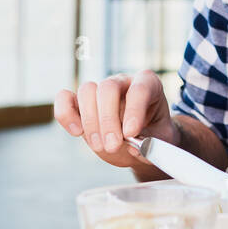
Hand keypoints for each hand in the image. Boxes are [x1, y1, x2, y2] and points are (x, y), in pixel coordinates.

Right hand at [54, 68, 177, 168]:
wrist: (141, 141)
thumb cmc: (154, 135)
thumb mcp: (162, 140)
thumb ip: (152, 143)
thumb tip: (134, 146)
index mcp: (148, 84)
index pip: (138, 89)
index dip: (134, 111)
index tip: (131, 133)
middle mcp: (123, 82)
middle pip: (108, 87)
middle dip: (108, 119)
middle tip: (113, 145)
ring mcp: (100, 90)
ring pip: (87, 91)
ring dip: (90, 122)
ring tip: (100, 146)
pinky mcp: (81, 103)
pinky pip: (65, 98)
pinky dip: (66, 114)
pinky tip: (76, 132)